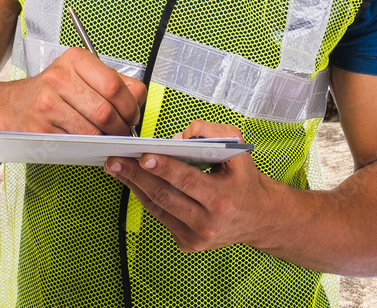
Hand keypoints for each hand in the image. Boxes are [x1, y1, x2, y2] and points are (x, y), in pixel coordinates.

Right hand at [0, 47, 145, 135]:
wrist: (13, 105)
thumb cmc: (55, 90)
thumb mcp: (84, 74)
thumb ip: (116, 82)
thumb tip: (139, 100)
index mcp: (75, 60)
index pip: (114, 86)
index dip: (130, 106)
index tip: (133, 115)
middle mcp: (58, 78)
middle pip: (105, 111)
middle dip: (121, 127)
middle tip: (123, 131)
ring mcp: (46, 103)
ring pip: (92, 130)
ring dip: (106, 138)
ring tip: (107, 136)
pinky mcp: (39, 127)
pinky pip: (75, 141)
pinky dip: (88, 145)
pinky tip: (87, 140)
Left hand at [105, 121, 275, 252]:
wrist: (261, 218)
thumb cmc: (247, 183)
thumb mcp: (240, 152)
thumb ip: (215, 134)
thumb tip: (180, 137)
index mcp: (223, 198)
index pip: (187, 181)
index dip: (164, 168)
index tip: (143, 156)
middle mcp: (208, 222)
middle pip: (165, 196)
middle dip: (136, 176)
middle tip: (115, 160)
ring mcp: (196, 237)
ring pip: (157, 208)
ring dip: (134, 187)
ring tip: (117, 169)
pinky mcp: (187, 243)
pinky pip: (161, 218)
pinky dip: (147, 198)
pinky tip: (135, 184)